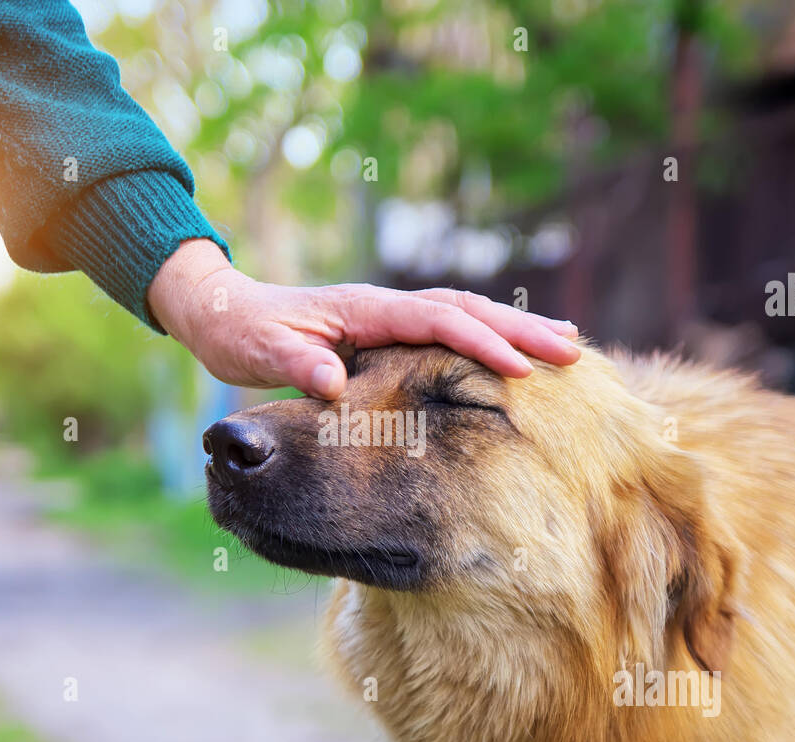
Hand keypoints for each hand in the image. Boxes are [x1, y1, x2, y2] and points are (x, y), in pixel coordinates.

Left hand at [148, 239, 580, 399]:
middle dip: (520, 329)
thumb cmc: (240, 334)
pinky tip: (511, 352)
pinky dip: (487, 334)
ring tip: (565, 344)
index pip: (436, 320)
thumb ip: (294, 365)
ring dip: (514, 327)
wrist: (222, 311)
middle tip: (573, 351)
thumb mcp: (259, 353)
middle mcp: (384, 306)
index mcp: (363, 310)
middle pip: (467, 308)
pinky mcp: (387, 330)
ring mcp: (388, 315)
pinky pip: (448, 328)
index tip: (522, 369)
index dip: (481, 342)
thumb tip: (331, 382)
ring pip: (464, 314)